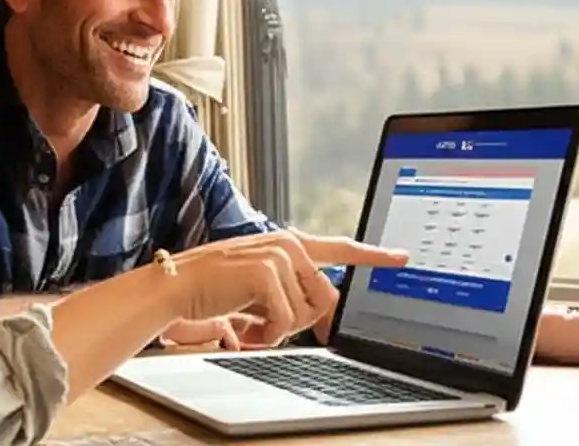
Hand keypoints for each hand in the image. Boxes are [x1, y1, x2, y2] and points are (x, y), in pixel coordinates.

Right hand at [172, 231, 408, 347]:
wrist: (177, 285)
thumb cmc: (215, 288)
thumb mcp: (261, 286)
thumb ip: (293, 289)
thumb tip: (323, 311)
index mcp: (289, 245)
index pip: (339, 249)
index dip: (373, 255)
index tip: (401, 256)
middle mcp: (288, 245)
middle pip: (327, 298)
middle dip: (302, 322)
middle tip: (268, 327)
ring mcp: (278, 255)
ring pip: (307, 312)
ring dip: (280, 330)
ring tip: (252, 325)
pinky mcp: (266, 271)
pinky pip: (286, 319)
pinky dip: (268, 334)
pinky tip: (247, 328)